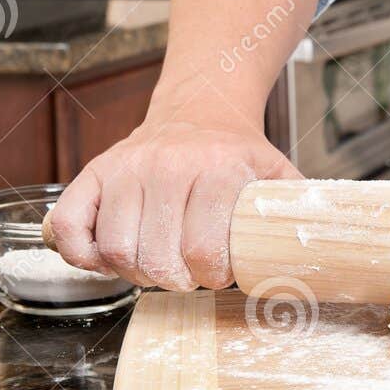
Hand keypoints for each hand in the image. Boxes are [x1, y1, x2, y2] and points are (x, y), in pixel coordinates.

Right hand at [47, 116, 299, 290]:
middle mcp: (165, 165)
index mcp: (216, 168)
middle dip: (176, 281)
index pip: (204, 251)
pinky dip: (81, 254)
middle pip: (157, 258)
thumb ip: (295, 214)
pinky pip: (68, 225)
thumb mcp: (277, 175)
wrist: (201, 107)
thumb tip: (321, 260)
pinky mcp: (94, 172)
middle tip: (187, 276)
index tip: (219, 274)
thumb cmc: (238, 154)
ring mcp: (125, 168)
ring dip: (136, 273)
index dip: (212, 277)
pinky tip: (107, 259)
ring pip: (115, 249)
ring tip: (157, 265)